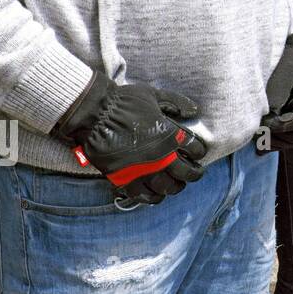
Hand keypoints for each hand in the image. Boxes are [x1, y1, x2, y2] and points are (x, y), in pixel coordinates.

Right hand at [51, 74, 207, 205]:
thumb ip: (176, 102)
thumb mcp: (155, 95)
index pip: (194, 148)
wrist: (94, 114)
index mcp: (169, 135)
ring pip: (167, 187)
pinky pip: (143, 195)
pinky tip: (158, 194)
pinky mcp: (124, 179)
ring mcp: (142, 170)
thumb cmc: (124, 102)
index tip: (197, 151)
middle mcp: (159, 157)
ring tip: (178, 184)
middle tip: (195, 172)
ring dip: (176, 187)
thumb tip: (193, 111)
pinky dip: (154, 197)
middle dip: (194, 173)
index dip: (198, 150)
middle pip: (186, 172)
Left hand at [257, 34, 292, 154]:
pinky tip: (260, 146)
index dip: (279, 126)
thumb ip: (277, 93)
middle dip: (276, 138)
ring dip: (275, 143)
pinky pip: (289, 136)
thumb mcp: (283, 71)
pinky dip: (275, 142)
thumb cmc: (289, 59)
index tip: (262, 123)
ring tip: (257, 141)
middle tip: (256, 134)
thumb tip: (268, 116)